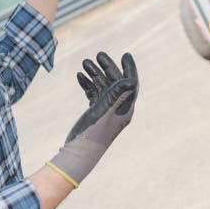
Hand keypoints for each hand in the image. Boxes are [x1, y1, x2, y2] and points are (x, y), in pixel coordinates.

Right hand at [47, 52, 137, 186]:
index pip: (131, 83)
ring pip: (103, 87)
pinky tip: (80, 76)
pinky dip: (88, 84)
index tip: (125, 54)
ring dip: (95, 74)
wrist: (78, 154)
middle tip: (98, 54)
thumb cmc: (93, 134)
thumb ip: (117, 94)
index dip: (129, 68)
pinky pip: (94, 94)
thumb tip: (131, 80)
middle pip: (116, 82)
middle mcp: (118, 109)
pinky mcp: (95, 114)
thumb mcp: (106, 112)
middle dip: (108, 67)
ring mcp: (106, 111)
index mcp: (125, 108)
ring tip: (85, 62)